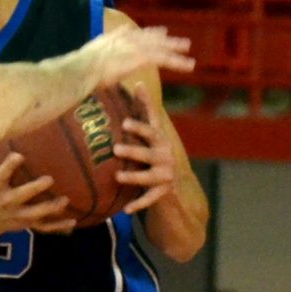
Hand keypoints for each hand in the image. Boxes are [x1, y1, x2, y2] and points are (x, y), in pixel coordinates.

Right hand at [0, 151, 76, 235]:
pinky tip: (73, 221)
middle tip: (49, 179)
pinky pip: (45, 227)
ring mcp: (19, 215)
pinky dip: (59, 226)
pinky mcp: (28, 224)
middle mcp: (7, 202)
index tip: (19, 155)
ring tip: (65, 200)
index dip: (9, 166)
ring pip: (36, 214)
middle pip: (21, 196)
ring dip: (51, 208)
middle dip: (35, 189)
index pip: (1, 175)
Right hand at [85, 26, 192, 88]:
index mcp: (115, 37)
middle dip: (165, 39)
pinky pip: (165, 59)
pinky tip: (188, 66)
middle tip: (179, 41)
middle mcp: (127, 37)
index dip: (148, 34)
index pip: (136, 33)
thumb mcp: (87, 58)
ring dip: (176, 48)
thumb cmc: (80, 69)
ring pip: (161, 46)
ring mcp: (136, 46)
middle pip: (151, 37)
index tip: (158, 33)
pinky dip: (178, 62)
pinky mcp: (143, 57)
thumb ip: (95, 58)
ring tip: (187, 49)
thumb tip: (89, 65)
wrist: (83, 69)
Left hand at [112, 85, 175, 213]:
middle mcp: (165, 156)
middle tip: (115, 149)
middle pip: (149, 153)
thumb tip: (138, 81)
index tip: (124, 122)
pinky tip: (126, 210)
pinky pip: (150, 199)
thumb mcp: (152, 132)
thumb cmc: (155, 150)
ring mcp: (166, 175)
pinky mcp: (163, 192)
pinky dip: (138, 204)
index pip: (150, 130)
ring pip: (148, 176)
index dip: (138, 127)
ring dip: (134, 176)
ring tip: (118, 176)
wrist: (175, 183)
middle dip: (133, 151)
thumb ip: (145, 109)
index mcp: (160, 140)